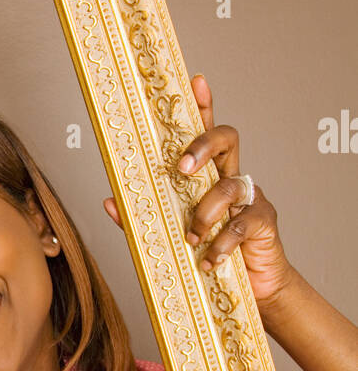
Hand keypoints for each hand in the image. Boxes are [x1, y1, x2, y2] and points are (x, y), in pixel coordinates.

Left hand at [103, 73, 296, 309]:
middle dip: (202, 146)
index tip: (196, 81)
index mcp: (207, 175)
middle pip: (226, 139)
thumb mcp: (169, 236)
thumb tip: (108, 201)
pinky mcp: (264, 221)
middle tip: (181, 169)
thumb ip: (139, 218)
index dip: (203, 105)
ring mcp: (250, 197)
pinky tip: (209, 260)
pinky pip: (240, 223)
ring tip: (192, 239)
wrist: (252, 289)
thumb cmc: (209, 255)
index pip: (205, 132)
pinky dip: (220, 244)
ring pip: (228, 186)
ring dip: (204, 214)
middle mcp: (231, 178)